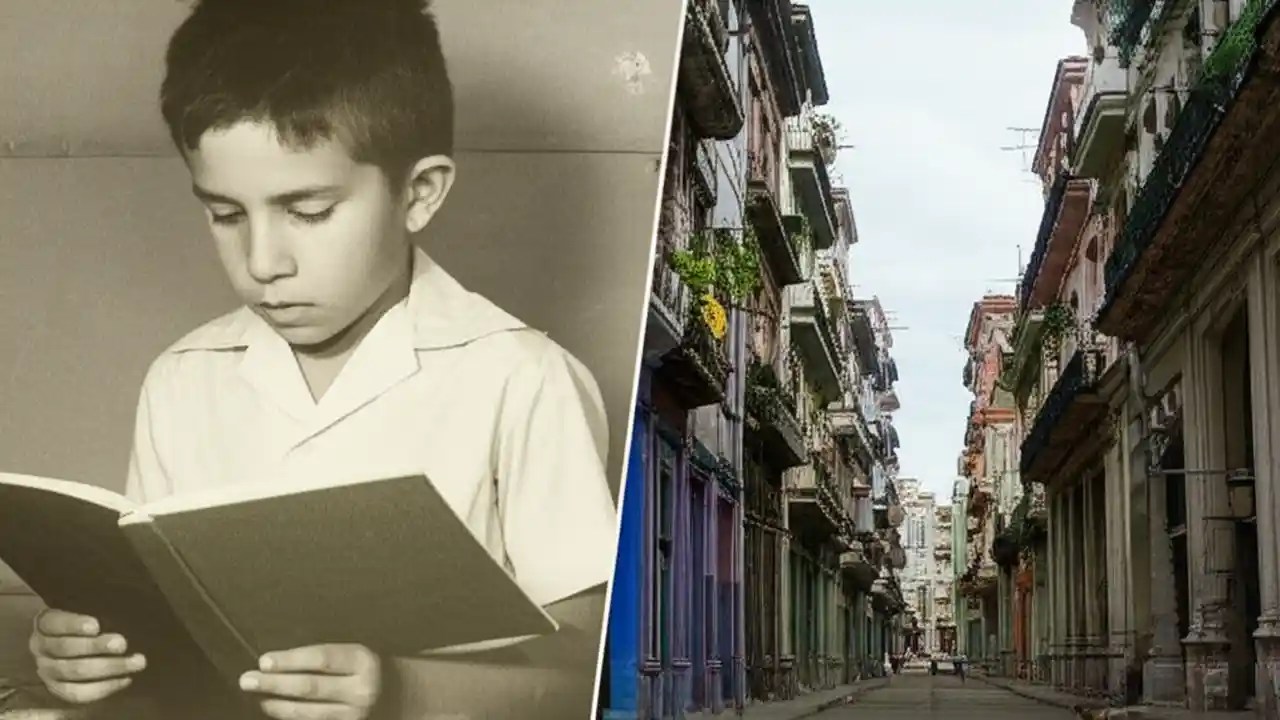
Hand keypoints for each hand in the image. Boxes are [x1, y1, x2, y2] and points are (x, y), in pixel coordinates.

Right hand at [29, 609, 146, 703]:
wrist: (65, 643)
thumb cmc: (82, 622)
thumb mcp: (84, 611)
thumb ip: (96, 614)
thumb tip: (123, 615)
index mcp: (45, 623)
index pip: (55, 623)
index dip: (74, 625)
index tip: (96, 625)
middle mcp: (40, 647)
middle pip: (65, 648)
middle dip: (96, 646)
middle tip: (122, 644)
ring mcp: (46, 670)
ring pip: (73, 672)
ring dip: (108, 667)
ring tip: (135, 662)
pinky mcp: (57, 689)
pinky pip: (78, 693)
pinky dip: (104, 687)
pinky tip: (126, 679)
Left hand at [240, 643, 381, 719]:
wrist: (395, 693)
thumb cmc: (363, 666)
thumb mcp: (353, 653)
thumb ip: (324, 656)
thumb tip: (278, 660)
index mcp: (363, 661)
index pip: (321, 659)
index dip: (290, 660)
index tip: (264, 661)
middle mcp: (361, 690)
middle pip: (310, 687)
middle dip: (275, 683)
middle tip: (247, 679)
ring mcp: (354, 715)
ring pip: (307, 711)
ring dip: (276, 704)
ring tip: (255, 695)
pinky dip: (288, 716)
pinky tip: (272, 707)